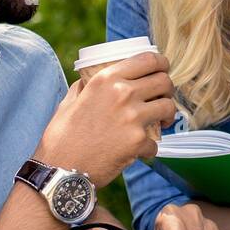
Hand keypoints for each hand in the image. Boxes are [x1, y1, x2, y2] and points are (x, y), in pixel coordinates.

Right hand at [35, 52, 176, 187]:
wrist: (60, 169)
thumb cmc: (62, 137)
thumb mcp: (69, 101)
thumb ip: (83, 87)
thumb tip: (90, 80)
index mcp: (106, 79)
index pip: (148, 60)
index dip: (161, 63)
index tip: (162, 71)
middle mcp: (122, 93)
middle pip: (164, 81)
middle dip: (167, 90)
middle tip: (162, 99)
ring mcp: (132, 117)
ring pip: (168, 108)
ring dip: (167, 116)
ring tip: (160, 123)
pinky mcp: (138, 141)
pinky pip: (156, 142)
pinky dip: (150, 148)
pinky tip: (139, 151)